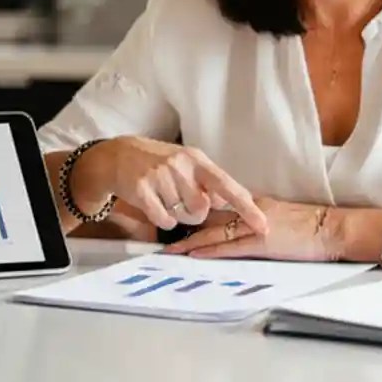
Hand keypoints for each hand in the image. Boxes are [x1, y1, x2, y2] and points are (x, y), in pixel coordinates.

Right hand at [80, 136, 267, 234]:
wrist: (118, 156)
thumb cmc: (158, 163)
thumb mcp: (186, 164)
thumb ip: (208, 182)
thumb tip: (230, 201)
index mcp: (197, 160)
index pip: (228, 186)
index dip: (247, 208)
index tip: (263, 225)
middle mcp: (181, 166)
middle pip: (203, 209)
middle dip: (194, 213)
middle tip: (181, 201)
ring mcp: (160, 176)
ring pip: (182, 216)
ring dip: (176, 215)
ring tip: (164, 198)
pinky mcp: (142, 189)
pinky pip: (163, 220)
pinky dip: (161, 219)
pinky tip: (153, 204)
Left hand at [162, 197, 337, 261]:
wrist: (333, 229)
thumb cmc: (313, 226)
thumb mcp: (282, 216)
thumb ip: (259, 218)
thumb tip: (241, 226)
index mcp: (255, 203)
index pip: (219, 205)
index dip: (195, 208)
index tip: (174, 211)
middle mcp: (251, 211)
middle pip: (210, 217)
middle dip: (184, 224)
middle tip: (160, 229)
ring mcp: (256, 227)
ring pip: (215, 232)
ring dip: (190, 241)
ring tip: (168, 249)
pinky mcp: (263, 243)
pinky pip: (230, 247)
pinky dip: (210, 251)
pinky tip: (193, 254)